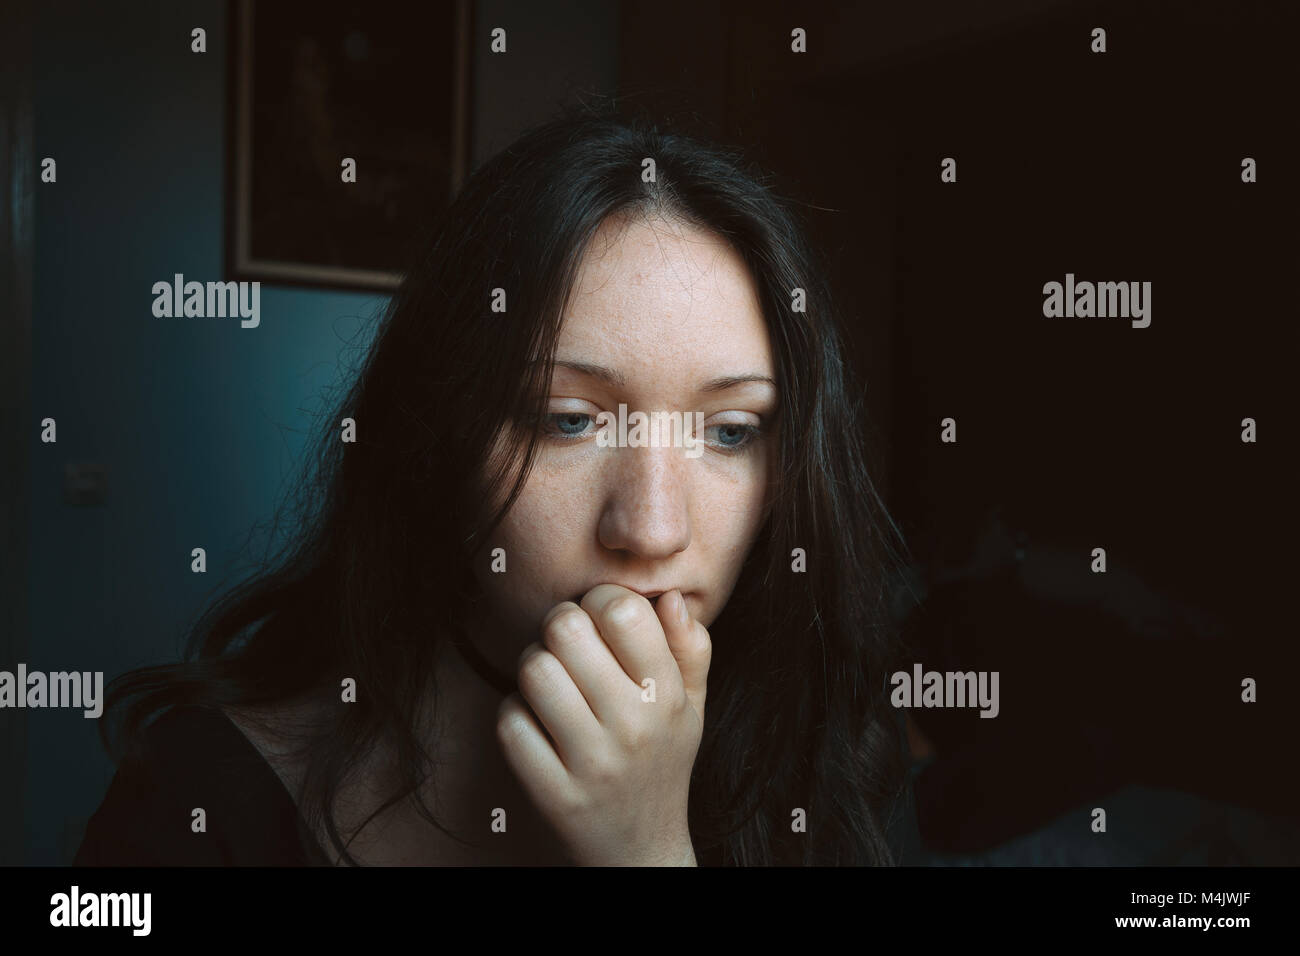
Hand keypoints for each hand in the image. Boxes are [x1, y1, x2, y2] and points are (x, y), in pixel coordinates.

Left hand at [496, 584, 710, 865]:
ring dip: (532, 667)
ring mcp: (592, 763)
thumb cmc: (662, 762)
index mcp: (667, 697)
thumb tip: (672, 597)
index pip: (623, 611)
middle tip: (564, 644)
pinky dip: (515, 714)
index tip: (597, 617)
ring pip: (534, 671)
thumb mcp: (693, 707)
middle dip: (558, 626)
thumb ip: (691, 647)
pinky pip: (510, 722)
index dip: (599, 600)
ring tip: (548, 682)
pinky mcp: (553, 793)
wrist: (642, 851)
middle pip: (566, 630)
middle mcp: (633, 727)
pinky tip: (534, 722)